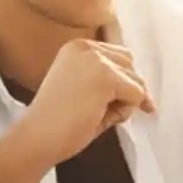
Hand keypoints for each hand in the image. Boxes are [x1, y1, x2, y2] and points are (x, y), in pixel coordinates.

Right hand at [10, 39, 156, 166]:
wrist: (37, 136)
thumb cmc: (59, 121)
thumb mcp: (86, 90)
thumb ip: (109, 82)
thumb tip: (145, 93)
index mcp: (78, 47)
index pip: (119, 57)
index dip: (121, 80)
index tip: (111, 99)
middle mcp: (86, 46)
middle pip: (131, 65)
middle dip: (125, 89)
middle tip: (101, 110)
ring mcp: (97, 59)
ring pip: (137, 80)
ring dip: (125, 102)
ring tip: (95, 113)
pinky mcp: (106, 76)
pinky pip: (138, 95)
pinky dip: (125, 111)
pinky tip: (99, 116)